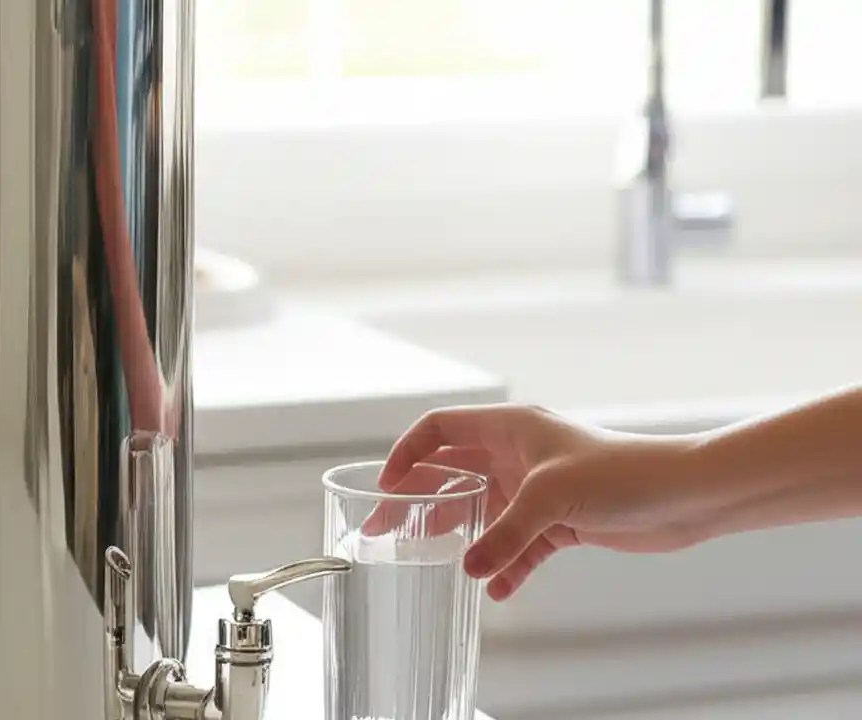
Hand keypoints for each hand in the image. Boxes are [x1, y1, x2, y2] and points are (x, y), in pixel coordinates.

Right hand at [377, 405, 709, 600]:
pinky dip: (505, 567)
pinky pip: (517, 545)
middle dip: (417, 500)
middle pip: (450, 473)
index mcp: (509, 429)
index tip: (385, 486)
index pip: (440, 429)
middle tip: (385, 528)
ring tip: (431, 562)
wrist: (685, 495)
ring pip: (480, 512)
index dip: (407, 453)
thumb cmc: (623, 472)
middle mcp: (516, 455)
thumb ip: (505, 535)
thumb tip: (468, 569)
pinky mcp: (558, 521)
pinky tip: (497, 591)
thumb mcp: (552, 498)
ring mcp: (536, 489)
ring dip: (459, 537)